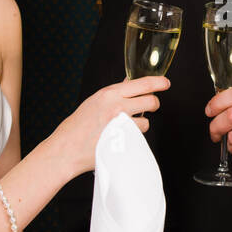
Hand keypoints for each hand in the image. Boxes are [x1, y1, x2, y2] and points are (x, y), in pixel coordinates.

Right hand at [55, 76, 169, 173]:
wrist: (67, 148)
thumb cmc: (78, 127)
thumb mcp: (95, 102)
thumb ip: (115, 94)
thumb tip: (130, 83)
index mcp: (109, 94)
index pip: (142, 83)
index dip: (158, 82)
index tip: (165, 83)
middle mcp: (117, 106)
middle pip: (151, 100)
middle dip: (153, 104)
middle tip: (149, 106)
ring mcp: (121, 124)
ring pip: (146, 121)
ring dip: (140, 124)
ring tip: (124, 128)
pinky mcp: (124, 140)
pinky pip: (139, 135)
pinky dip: (134, 137)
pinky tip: (121, 137)